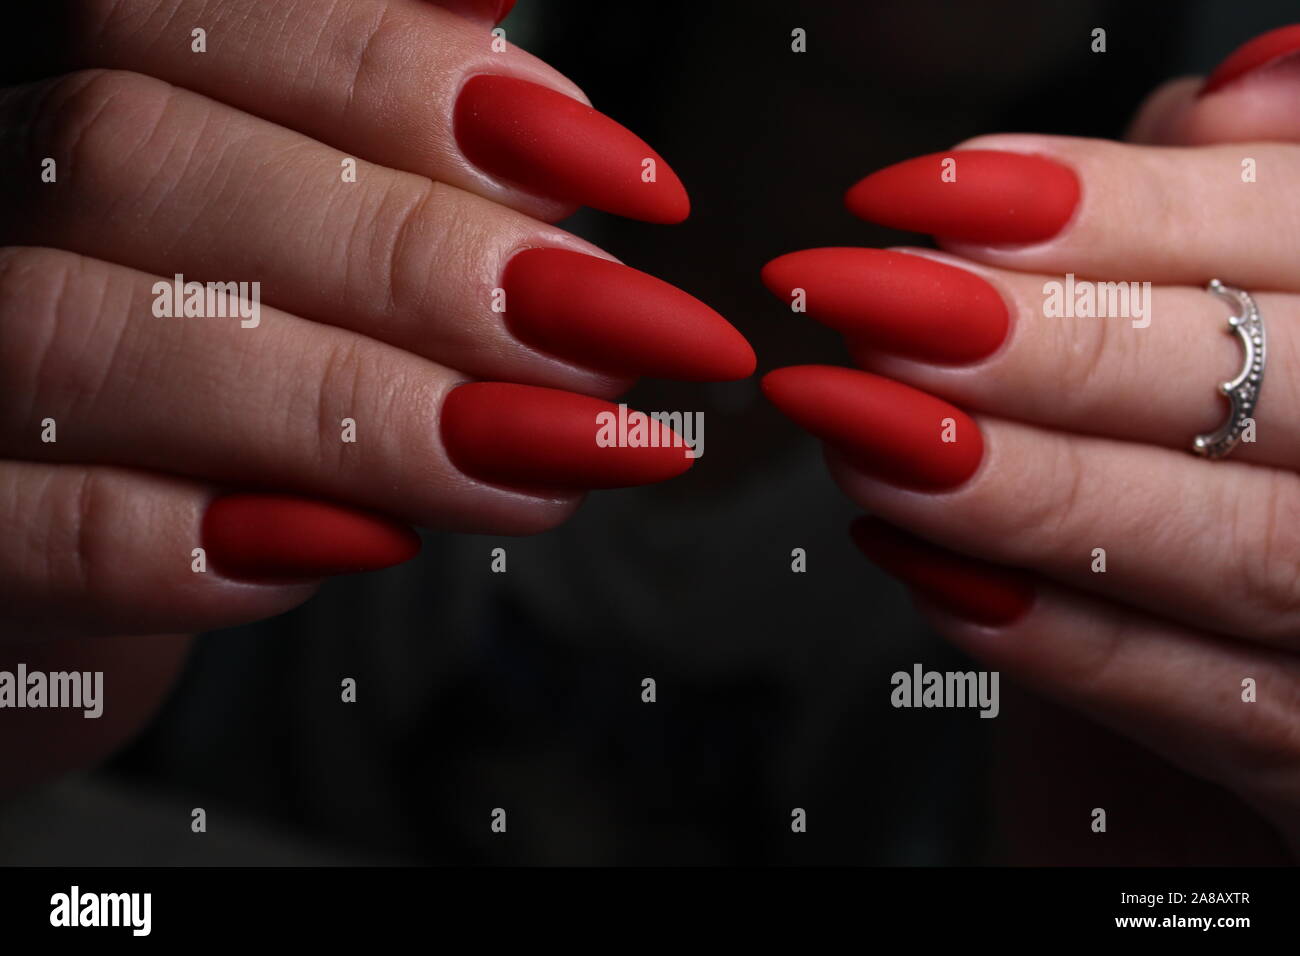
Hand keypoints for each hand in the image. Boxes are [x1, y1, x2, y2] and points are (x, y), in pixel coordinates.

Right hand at [0, 0, 751, 791]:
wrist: (74, 562)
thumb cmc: (233, 380)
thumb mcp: (318, 247)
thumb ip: (386, 161)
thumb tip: (532, 85)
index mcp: (84, 95)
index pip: (190, 16)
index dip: (398, 74)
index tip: (613, 171)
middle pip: (139, 160)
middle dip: (411, 253)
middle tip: (616, 332)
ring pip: (84, 339)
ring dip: (356, 408)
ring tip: (553, 455)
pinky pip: (30, 533)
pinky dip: (203, 544)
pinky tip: (368, 545)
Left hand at [762, 25, 1299, 859]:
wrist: (1294, 643)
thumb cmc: (1271, 437)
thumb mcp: (1280, 291)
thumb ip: (1265, 200)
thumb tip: (1235, 98)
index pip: (1294, 226)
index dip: (1112, 208)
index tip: (929, 196)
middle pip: (1258, 386)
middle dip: (1051, 341)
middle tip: (876, 306)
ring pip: (1227, 547)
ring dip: (1024, 485)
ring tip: (865, 425)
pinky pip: (1198, 702)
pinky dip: (1052, 635)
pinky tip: (921, 563)